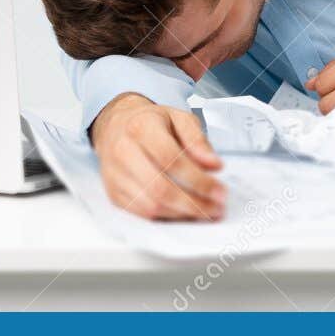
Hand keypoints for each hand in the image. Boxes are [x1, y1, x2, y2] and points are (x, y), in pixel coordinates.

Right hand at [89, 93, 225, 220]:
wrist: (115, 126)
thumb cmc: (151, 122)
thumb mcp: (179, 118)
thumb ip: (198, 140)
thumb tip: (214, 165)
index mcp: (141, 128)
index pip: (171, 160)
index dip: (199, 180)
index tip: (220, 191)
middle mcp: (123, 152)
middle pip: (160, 188)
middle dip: (194, 203)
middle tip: (217, 208)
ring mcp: (115, 176)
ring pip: (151, 205)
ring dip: (183, 214)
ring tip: (206, 212)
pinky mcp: (113, 193)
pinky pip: (142, 213)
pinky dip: (167, 217)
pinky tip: (186, 213)